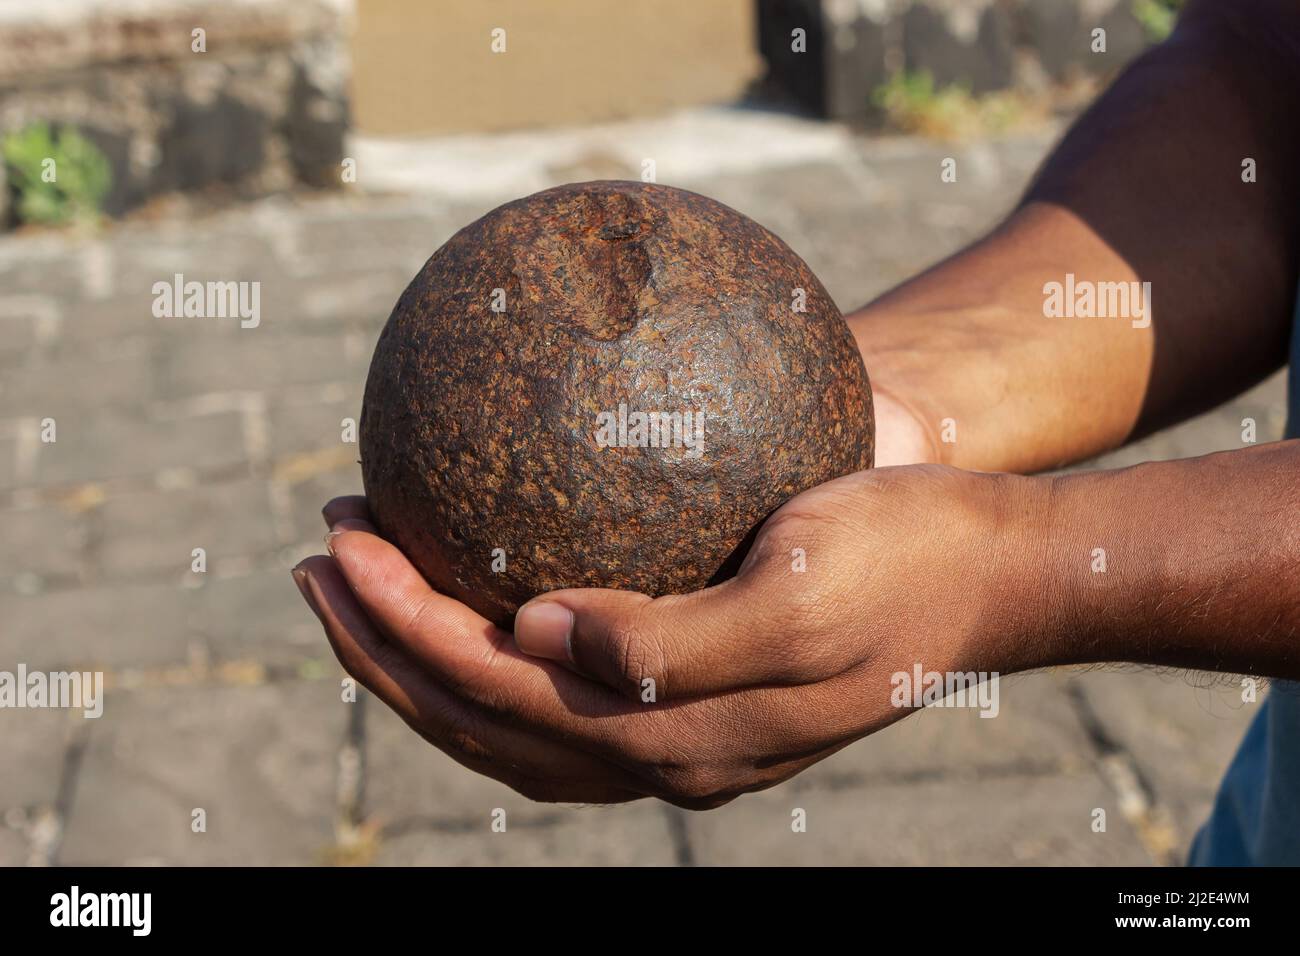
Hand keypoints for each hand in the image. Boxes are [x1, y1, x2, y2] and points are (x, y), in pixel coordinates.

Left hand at [293, 464, 1044, 807]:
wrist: (995, 574)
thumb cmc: (911, 559)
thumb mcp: (808, 588)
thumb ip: (675, 640)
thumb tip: (539, 637)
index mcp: (682, 737)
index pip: (499, 694)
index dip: (406, 629)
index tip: (343, 543)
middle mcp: (667, 755)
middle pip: (484, 721)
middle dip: (384, 648)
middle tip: (316, 560)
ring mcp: (680, 737)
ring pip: (512, 722)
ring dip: (423, 660)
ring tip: (361, 582)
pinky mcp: (697, 698)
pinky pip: (563, 696)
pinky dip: (493, 661)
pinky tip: (474, 603)